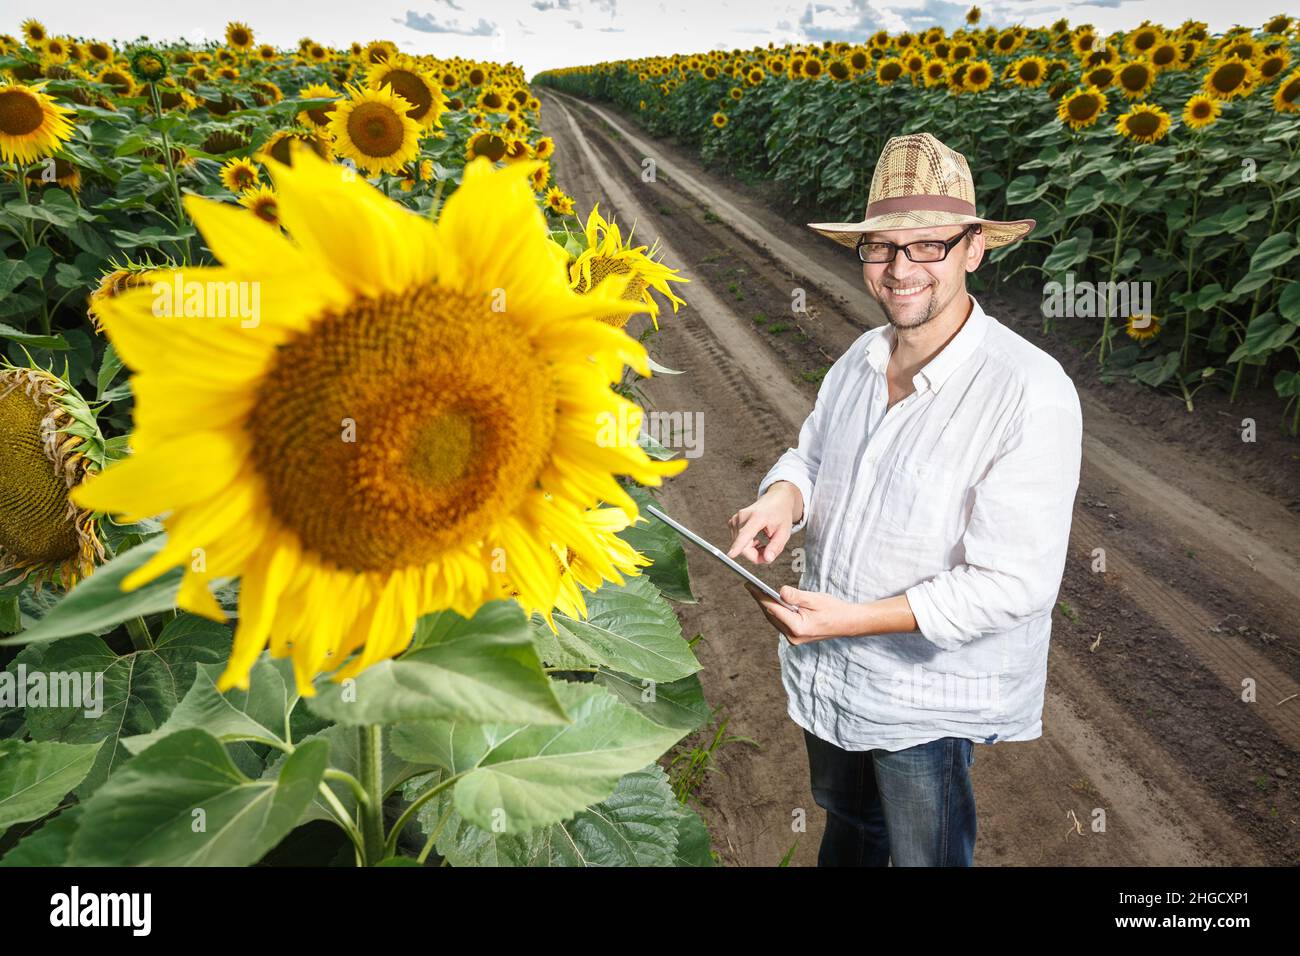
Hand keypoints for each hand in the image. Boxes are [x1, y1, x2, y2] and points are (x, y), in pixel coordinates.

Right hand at [727, 483, 801, 563]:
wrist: (775, 499)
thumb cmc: (780, 514)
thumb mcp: (784, 532)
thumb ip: (776, 547)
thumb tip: (767, 559)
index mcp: (757, 517)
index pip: (746, 534)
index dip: (738, 546)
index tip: (730, 554)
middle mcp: (743, 516)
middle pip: (743, 546)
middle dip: (756, 555)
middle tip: (769, 552)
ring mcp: (736, 519)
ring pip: (740, 546)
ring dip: (752, 550)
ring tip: (764, 542)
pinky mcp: (732, 522)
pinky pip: (738, 542)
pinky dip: (747, 545)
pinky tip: (756, 538)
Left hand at [744, 582, 859, 644]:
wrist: (847, 623)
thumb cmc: (834, 610)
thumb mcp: (815, 599)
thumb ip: (796, 596)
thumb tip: (780, 591)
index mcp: (798, 627)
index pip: (773, 609)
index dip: (759, 596)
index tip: (749, 586)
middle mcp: (793, 637)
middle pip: (771, 615)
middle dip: (761, 600)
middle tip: (750, 586)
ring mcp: (794, 639)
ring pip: (774, 620)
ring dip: (767, 606)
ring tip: (757, 592)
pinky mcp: (795, 637)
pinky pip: (781, 623)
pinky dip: (776, 612)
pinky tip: (771, 602)